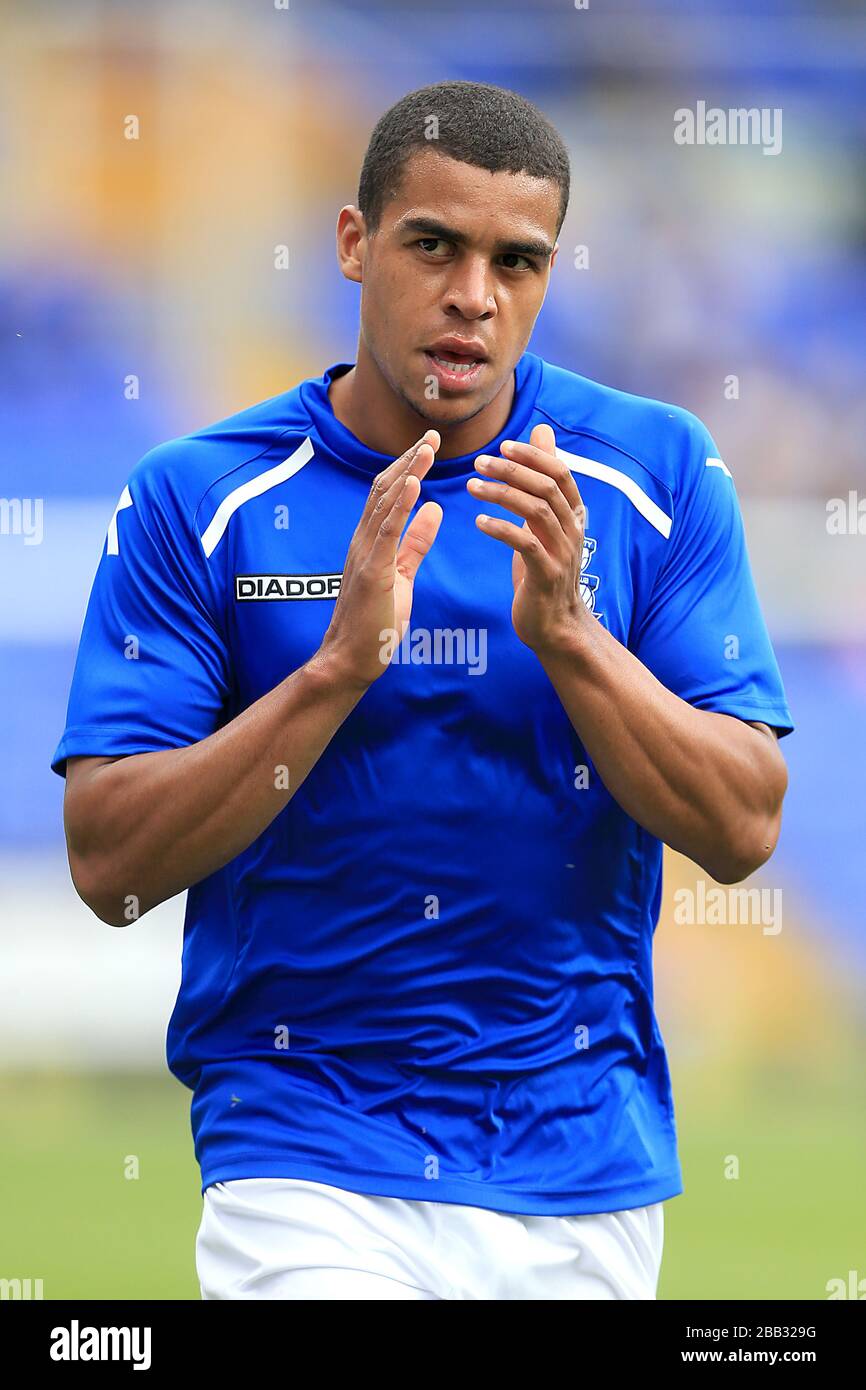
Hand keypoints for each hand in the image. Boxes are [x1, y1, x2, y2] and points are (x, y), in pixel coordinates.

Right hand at [321, 430, 442, 685]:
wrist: (350, 659)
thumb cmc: (374, 623)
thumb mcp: (401, 575)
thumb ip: (415, 543)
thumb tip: (434, 510)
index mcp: (371, 541)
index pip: (389, 494)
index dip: (409, 466)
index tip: (430, 445)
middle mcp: (364, 540)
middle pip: (385, 488)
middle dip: (410, 459)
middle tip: (434, 434)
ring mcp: (365, 553)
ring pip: (385, 502)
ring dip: (408, 472)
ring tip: (428, 447)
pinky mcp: (372, 571)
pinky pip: (386, 531)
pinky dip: (400, 504)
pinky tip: (415, 483)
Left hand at [467, 422, 591, 654]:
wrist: (554, 625)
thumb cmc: (544, 569)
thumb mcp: (545, 521)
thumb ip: (542, 479)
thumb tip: (543, 432)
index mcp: (574, 515)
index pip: (560, 472)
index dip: (533, 455)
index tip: (502, 446)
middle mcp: (573, 530)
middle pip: (546, 487)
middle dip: (512, 470)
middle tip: (479, 463)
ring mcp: (563, 553)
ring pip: (536, 512)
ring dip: (502, 495)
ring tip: (472, 488)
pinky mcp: (546, 575)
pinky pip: (525, 544)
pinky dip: (501, 529)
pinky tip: (479, 522)